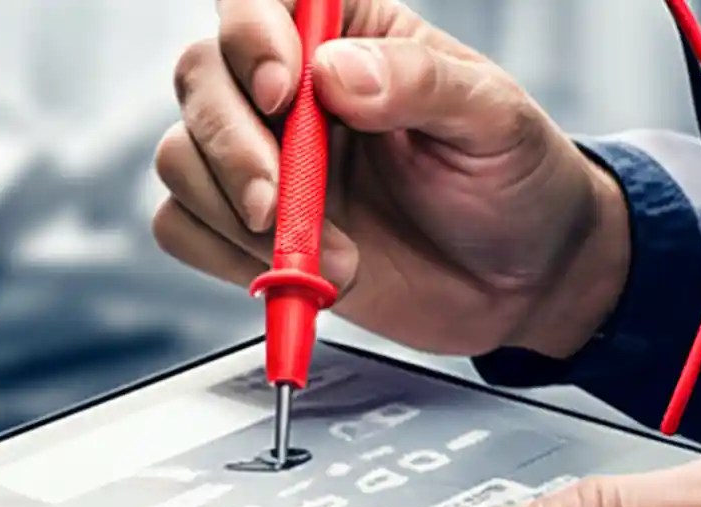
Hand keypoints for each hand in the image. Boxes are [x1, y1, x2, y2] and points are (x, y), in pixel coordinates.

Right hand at [153, 0, 631, 357]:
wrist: (520, 284)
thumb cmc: (516, 183)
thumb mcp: (494, 121)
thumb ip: (419, 85)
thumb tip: (333, 74)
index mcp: (347, 35)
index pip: (258, 0)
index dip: (249, 34)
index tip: (283, 93)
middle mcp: (290, 91)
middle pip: (200, 78)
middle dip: (231, 146)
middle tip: (280, 206)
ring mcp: (263, 161)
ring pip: (180, 158)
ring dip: (234, 215)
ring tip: (328, 255)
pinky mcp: (245, 231)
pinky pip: (181, 227)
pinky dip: (223, 257)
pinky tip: (296, 273)